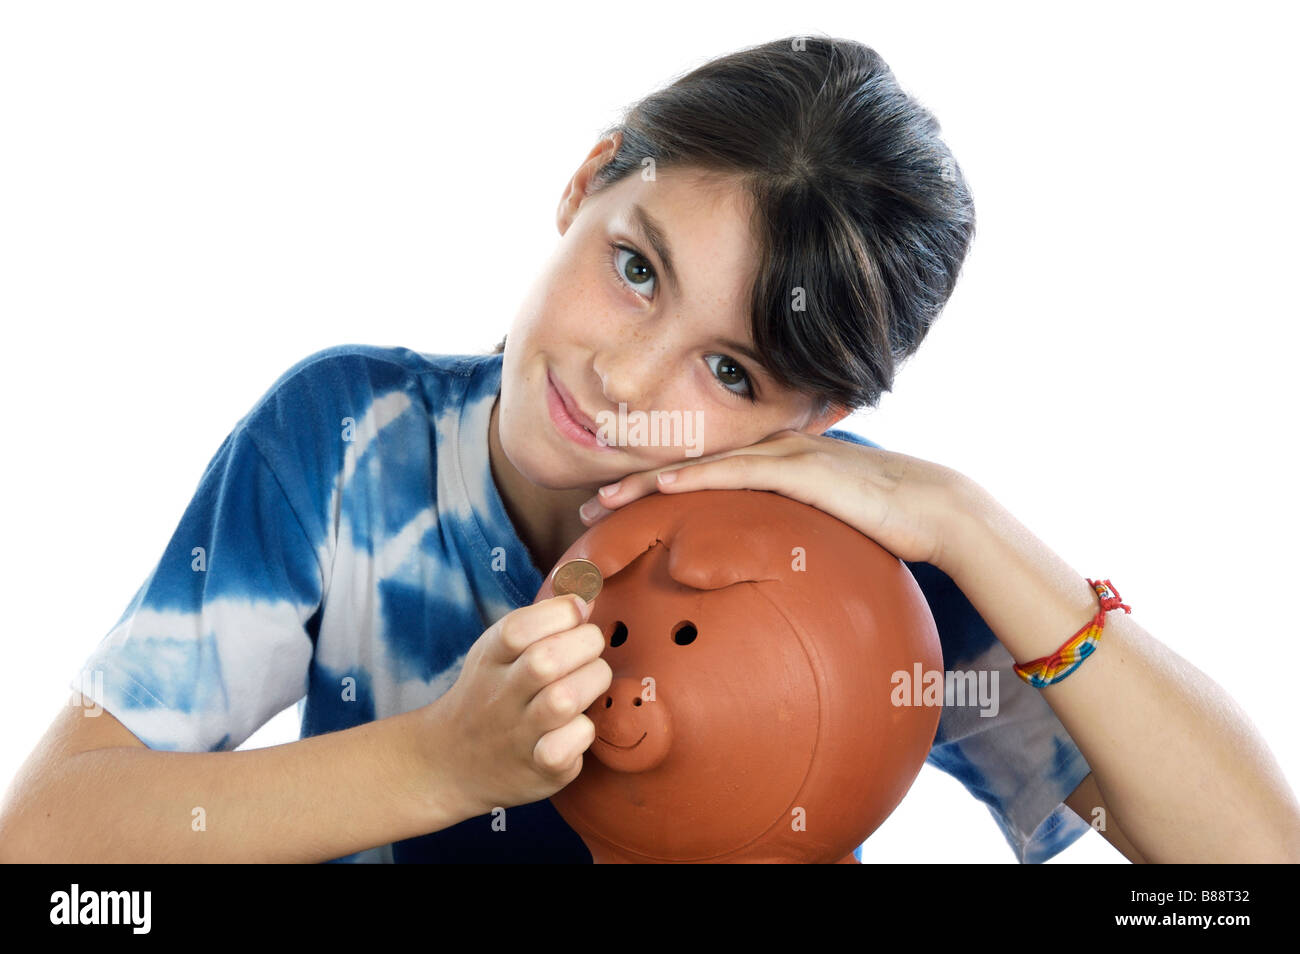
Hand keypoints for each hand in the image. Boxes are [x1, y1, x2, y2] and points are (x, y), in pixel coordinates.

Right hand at [426, 593, 611, 818]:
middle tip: (590, 649)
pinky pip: (566, 748)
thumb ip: (543, 619)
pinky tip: (578, 727)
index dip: (559, 612)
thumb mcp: (500, 650)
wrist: (451, 763)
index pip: (518, 628)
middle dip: (586, 644)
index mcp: (490, 658)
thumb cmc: (491, 694)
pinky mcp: (539, 770)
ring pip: (562, 701)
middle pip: (545, 661)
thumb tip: (587, 591)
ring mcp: (518, 735)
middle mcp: (500, 696)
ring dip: (591, 683)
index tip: (578, 610)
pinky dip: (581, 734)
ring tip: (590, 682)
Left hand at [577, 429, 969, 570]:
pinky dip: (697, 477)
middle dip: (637, 484)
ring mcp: (788, 459)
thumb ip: (799, 546)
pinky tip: (662, 486)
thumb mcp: (831, 537)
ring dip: (650, 480)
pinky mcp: (804, 472)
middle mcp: (775, 454)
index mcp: (778, 468)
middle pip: (691, 465)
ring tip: (606, 500)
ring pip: (703, 464)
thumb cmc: (890, 525)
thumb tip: (778, 581)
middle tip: (592, 506)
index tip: (619, 510)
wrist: (939, 509)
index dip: (658, 488)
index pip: (706, 474)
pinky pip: (738, 472)